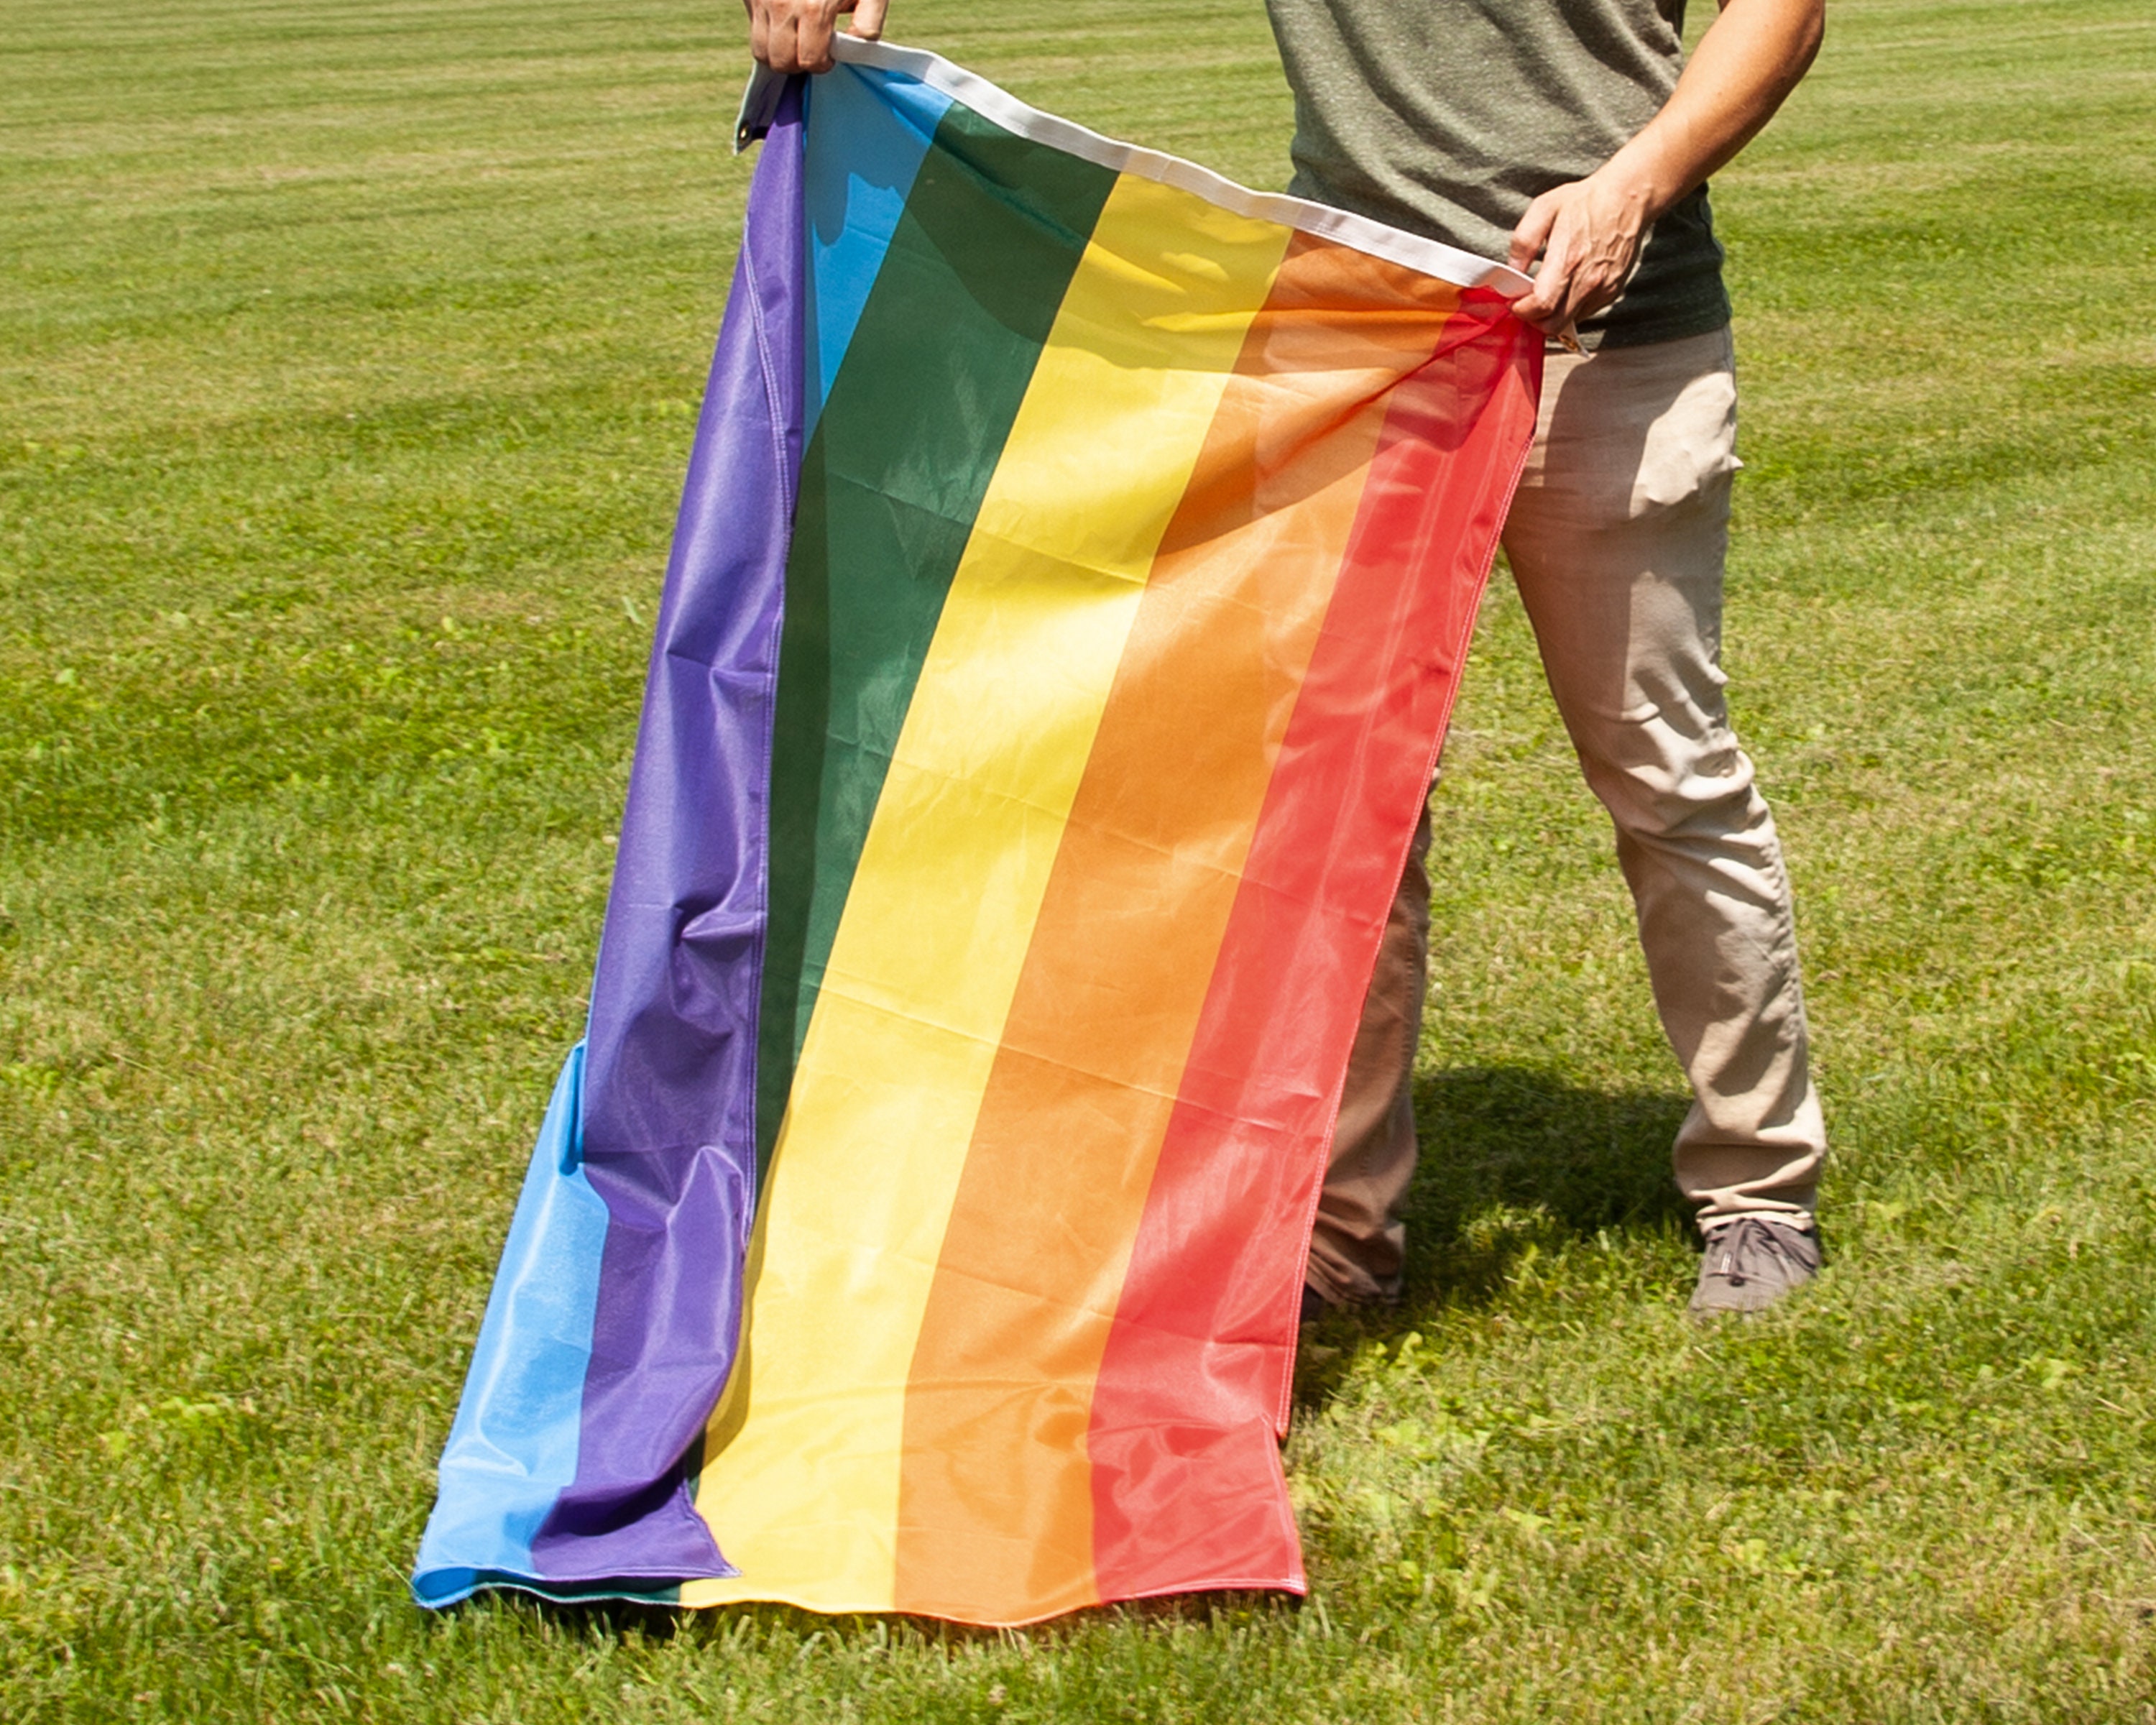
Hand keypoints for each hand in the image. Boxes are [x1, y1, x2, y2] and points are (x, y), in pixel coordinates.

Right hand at [743, 0, 887, 73]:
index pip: (809, 61)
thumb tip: (850, 52)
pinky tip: (784, 18)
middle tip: (811, 49)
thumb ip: (867, 26)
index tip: (829, 54)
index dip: (822, 64)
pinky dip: (767, 30)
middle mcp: (782, 5)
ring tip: (795, 39)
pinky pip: (752, 25)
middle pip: (779, 61)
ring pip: (759, 49)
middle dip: (797, 63)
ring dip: (778, 52)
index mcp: (814, 8)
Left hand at [1504, 168, 1653, 336]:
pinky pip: (1584, 313)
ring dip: (1551, 317)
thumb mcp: (1544, 208)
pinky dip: (1569, 309)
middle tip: (1525, 304)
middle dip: (1533, 320)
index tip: (1514, 301)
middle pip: (1553, 325)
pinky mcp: (1612, 291)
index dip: (1522, 310)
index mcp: (1568, 260)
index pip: (1541, 305)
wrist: (1628, 198)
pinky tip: (1565, 289)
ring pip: (1568, 323)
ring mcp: (1602, 288)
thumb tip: (1512, 270)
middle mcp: (1588, 280)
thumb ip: (1523, 242)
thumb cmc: (1587, 201)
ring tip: (1544, 295)